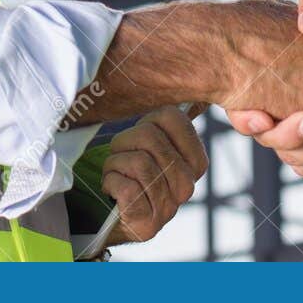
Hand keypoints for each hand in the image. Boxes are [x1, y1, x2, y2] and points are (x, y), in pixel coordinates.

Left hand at [101, 105, 208, 245]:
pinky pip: (126, 188)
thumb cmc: (128, 172)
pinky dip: (110, 183)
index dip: (146, 122)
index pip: (173, 118)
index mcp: (195, 161)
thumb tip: (178, 76)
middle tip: (119, 158)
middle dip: (123, 144)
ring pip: (137, 163)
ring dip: (114, 165)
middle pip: (150, 137)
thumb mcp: (148, 141)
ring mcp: (170, 208)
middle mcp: (188, 186)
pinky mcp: (149, 225)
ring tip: (115, 175)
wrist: (107, 215)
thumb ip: (165, 117)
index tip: (139, 139)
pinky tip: (112, 191)